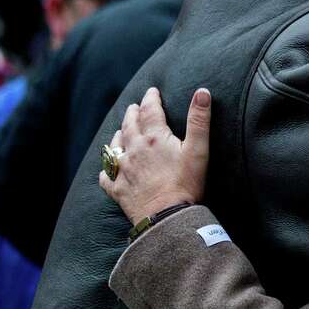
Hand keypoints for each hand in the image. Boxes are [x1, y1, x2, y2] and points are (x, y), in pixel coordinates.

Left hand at [99, 86, 210, 224]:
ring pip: (115, 145)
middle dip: (133, 113)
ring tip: (122, 131)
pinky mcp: (118, 189)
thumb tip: (202, 92)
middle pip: (129, 124)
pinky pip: (106, 176)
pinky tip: (109, 169)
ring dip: (119, 134)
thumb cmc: (186, 184)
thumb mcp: (198, 150)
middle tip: (136, 107)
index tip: (152, 91)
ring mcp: (122, 169)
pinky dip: (107, 169)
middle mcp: (134, 149)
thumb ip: (199, 120)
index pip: (150, 110)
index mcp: (153, 138)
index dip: (151, 98)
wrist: (167, 217)